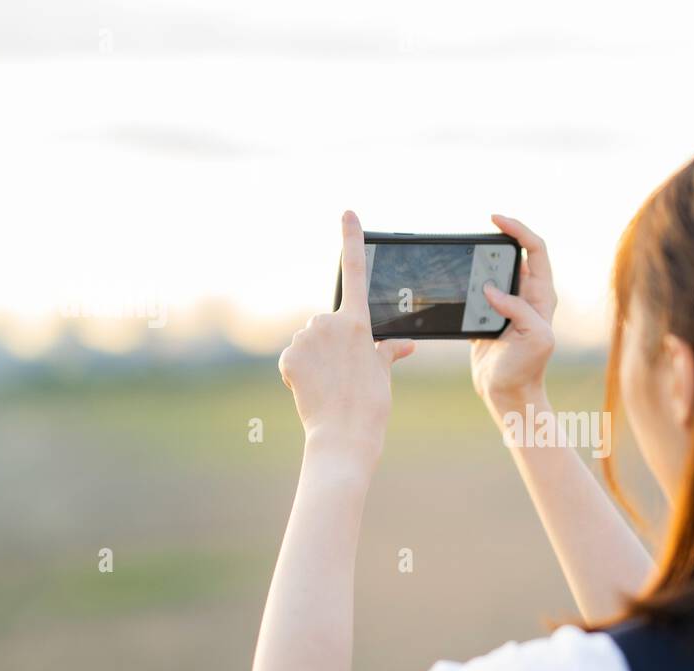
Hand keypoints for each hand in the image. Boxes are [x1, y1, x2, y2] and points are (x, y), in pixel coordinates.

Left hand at [278, 210, 415, 473]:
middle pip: (324, 322)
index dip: (351, 239)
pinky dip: (298, 373)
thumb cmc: (371, 405)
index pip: (355, 273)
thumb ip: (387, 350)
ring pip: (307, 341)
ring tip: (328, 384)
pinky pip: (292, 359)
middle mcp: (329, 323)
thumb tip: (405, 345)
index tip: (347, 212)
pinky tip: (310, 389)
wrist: (345, 435)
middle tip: (342, 373)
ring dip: (314, 358)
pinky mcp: (288, 357)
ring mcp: (307, 340)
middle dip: (329, 342)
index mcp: (358, 323)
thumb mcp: (382, 373)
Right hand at [470, 215, 556, 416]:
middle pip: (510, 255)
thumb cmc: (527, 369)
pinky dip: (464, 283)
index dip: (518, 230)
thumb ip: (519, 310)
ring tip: (462, 266)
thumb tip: (491, 289)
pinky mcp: (486, 315)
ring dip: (475, 264)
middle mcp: (526, 296)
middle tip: (473, 245)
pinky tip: (453, 282)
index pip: (535, 250)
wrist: (508, 394)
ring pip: (490, 271)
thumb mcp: (535, 339)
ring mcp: (505, 305)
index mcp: (542, 296)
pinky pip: (475, 290)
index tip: (495, 219)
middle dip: (492, 244)